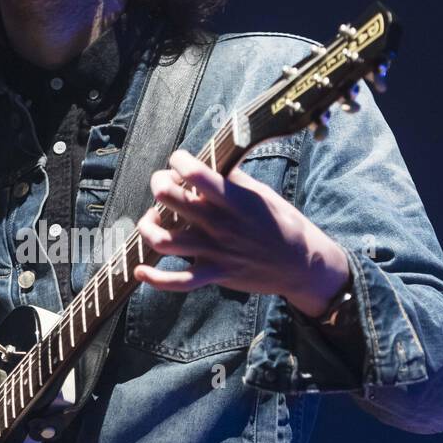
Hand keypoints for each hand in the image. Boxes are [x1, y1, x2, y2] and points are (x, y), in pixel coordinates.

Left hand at [133, 149, 349, 318]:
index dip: (178, 161)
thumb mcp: (261, 194)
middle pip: (169, 198)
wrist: (301, 264)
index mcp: (233, 199)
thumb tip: (208, 160)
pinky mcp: (214, 275)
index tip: (179, 160)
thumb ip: (232, 179)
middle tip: (163, 185)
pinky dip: (153, 279)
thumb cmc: (281, 223)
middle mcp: (219, 224)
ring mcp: (215, 251)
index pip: (194, 172)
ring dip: (147, 227)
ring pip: (163, 240)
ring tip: (150, 221)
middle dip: (158, 184)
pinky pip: (177, 282)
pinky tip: (141, 271)